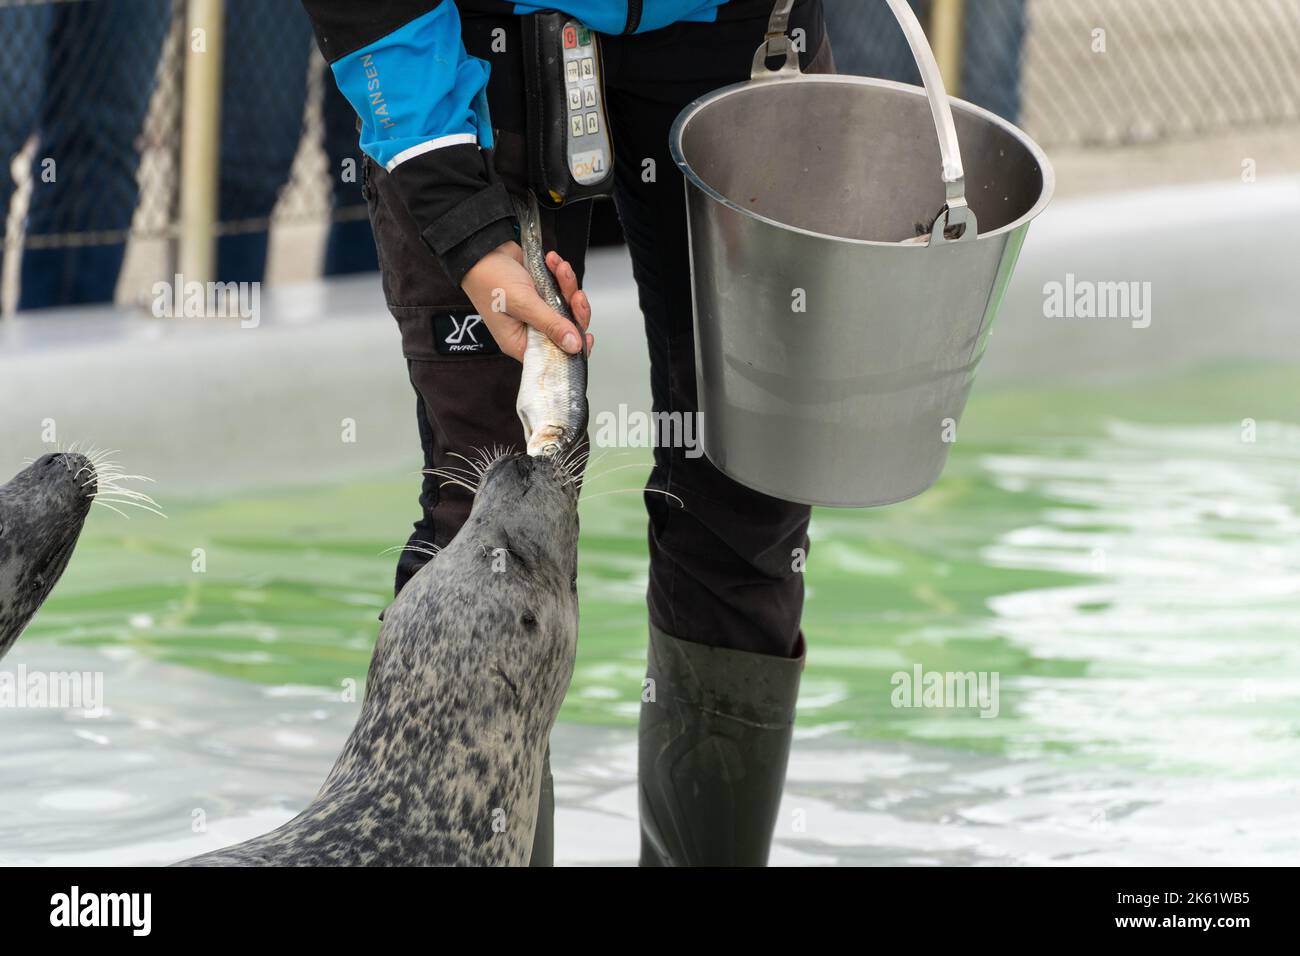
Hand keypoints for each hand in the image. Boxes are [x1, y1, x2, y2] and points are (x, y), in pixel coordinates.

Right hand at [460, 241, 593, 361]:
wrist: (483, 247)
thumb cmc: (490, 279)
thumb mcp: (523, 304)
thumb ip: (550, 325)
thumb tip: (574, 346)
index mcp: (520, 342)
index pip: (553, 355)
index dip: (572, 348)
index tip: (586, 336)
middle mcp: (529, 329)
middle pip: (566, 329)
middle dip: (574, 309)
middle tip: (575, 295)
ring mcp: (537, 310)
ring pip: (567, 306)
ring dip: (568, 285)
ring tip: (560, 268)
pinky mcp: (541, 292)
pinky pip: (561, 288)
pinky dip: (560, 274)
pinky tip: (552, 261)